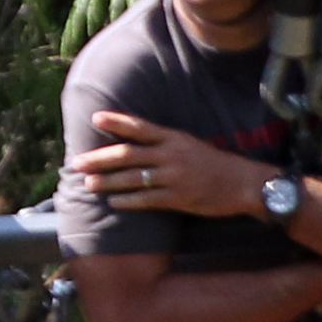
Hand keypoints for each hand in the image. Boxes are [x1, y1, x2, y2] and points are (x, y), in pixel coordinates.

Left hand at [71, 109, 271, 218]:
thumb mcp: (190, 145)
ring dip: (108, 182)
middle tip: (77, 162)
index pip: (140, 127)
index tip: (96, 118)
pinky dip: (128, 201)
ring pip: (133, 178)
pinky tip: (113, 203)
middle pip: (128, 154)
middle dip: (99, 159)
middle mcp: (171, 154)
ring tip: (88, 184)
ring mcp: (174, 176)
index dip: (117, 121)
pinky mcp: (178, 197)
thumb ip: (164, 144)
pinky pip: (146, 199)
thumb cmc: (215, 165)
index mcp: (174, 137)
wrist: (244, 183)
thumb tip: (135, 145)